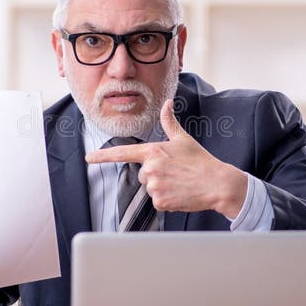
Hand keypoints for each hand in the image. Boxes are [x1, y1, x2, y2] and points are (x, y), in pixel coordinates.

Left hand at [85, 99, 247, 217]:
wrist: (216, 183)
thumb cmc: (200, 160)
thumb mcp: (183, 138)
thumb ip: (169, 121)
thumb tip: (167, 104)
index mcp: (153, 151)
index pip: (122, 153)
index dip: (102, 156)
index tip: (89, 158)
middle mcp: (150, 169)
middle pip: (142, 175)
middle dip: (155, 175)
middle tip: (175, 173)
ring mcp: (154, 186)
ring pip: (149, 189)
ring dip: (161, 188)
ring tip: (179, 183)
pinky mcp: (160, 202)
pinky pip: (156, 202)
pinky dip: (166, 200)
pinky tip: (179, 193)